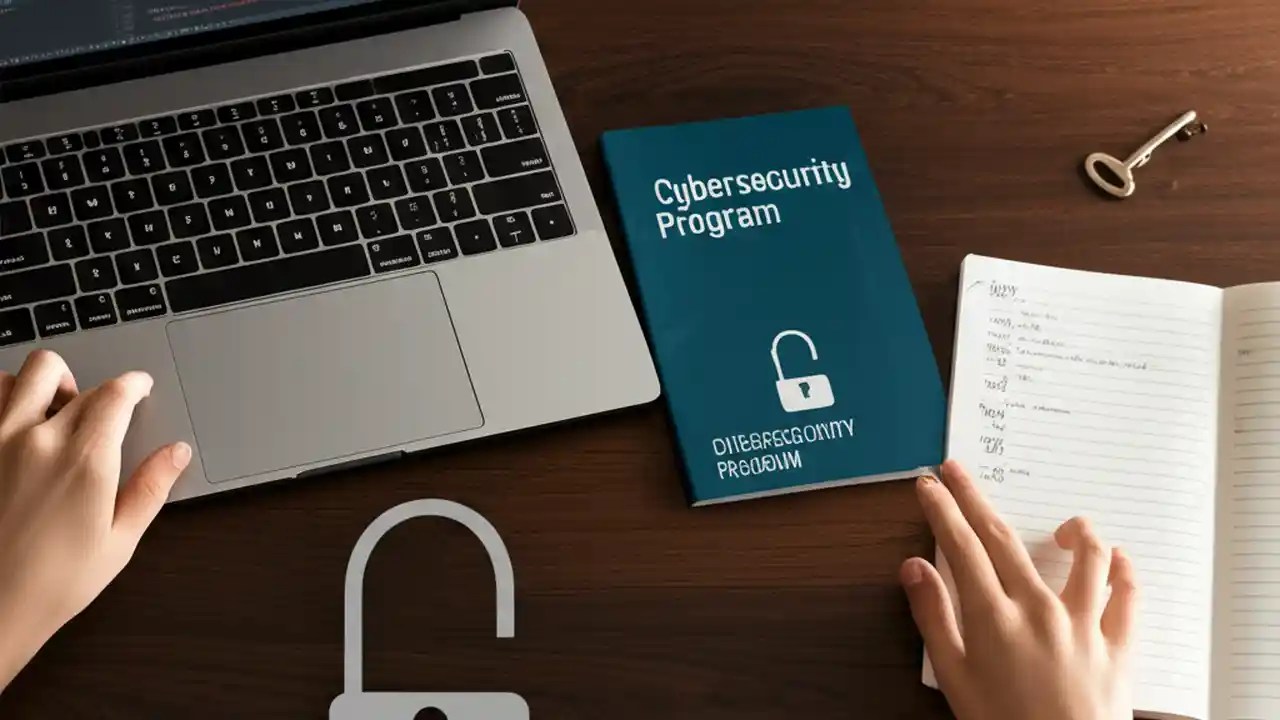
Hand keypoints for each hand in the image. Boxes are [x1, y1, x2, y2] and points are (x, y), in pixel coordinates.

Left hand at [0, 350, 190, 688]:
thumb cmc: (52, 583)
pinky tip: (16, 422)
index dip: (133, 383)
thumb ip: (150, 488)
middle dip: (94, 389)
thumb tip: (176, 453)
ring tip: (53, 410)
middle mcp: (38, 440)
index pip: (116, 394)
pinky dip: (6, 397)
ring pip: (22, 376)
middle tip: (99, 413)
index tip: (139, 386)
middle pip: (71, 380)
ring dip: (44, 384)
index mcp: (86, 460)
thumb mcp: (119, 541)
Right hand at [901, 460, 1136, 719]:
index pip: (961, 546)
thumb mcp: (954, 679)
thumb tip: (914, 569)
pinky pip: (1129, 594)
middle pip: (1003, 538)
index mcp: (993, 617)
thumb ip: (934, 618)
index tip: (930, 486)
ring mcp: (1084, 623)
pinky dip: (1124, 569)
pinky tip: (1115, 558)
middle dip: (976, 499)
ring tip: (1063, 524)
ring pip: (1084, 556)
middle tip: (959, 473)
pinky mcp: (1119, 644)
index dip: (942, 510)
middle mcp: (1039, 609)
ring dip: (1073, 529)